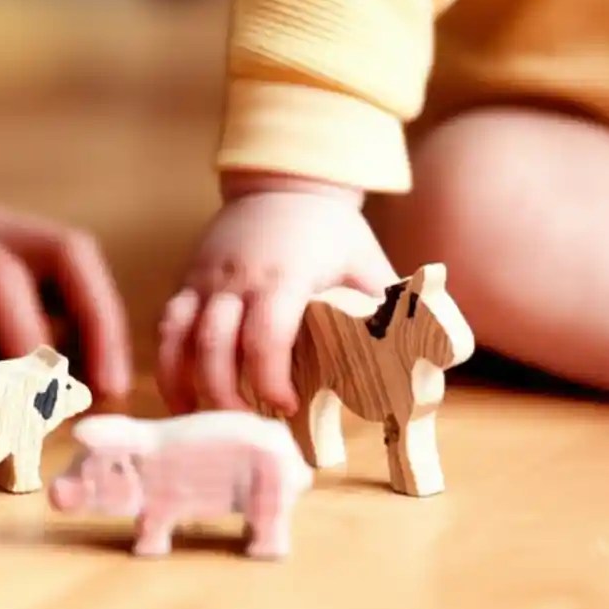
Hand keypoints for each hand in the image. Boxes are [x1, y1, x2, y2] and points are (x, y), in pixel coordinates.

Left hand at [0, 138, 132, 397]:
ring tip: (105, 391)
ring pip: (75, 263)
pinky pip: (55, 280)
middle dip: (99, 318)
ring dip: (100, 320)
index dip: (24, 334)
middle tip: (110, 391)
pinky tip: (74, 373)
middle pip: (69, 253)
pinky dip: (77, 321)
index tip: (36, 399)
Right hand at [157, 172, 396, 414]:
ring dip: (188, 383)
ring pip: (179, 336)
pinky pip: (166, 326)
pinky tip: (181, 396)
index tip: (286, 405)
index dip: (270, 377)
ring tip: (207, 420)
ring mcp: (206, 280)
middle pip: (214, 344)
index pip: (265, 334)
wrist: (283, 183)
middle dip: (226, 393)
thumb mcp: (367, 262)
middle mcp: (237, 279)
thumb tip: (441, 353)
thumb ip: (393, 307)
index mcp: (284, 276)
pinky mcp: (187, 283)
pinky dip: (168, 365)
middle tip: (250, 425)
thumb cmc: (330, 231)